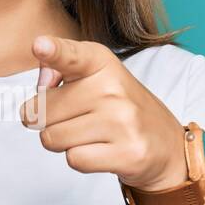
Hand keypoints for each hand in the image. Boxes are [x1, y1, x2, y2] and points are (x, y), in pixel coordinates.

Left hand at [19, 35, 186, 190]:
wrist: (166, 144)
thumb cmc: (118, 109)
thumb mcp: (93, 78)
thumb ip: (58, 73)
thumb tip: (38, 91)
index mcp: (102, 63)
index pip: (71, 56)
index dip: (54, 51)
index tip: (40, 45)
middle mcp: (113, 88)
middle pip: (41, 110)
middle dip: (48, 121)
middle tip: (77, 119)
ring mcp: (122, 121)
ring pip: (52, 138)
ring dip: (63, 142)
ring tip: (90, 135)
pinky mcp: (127, 153)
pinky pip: (74, 159)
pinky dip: (80, 159)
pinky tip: (101, 150)